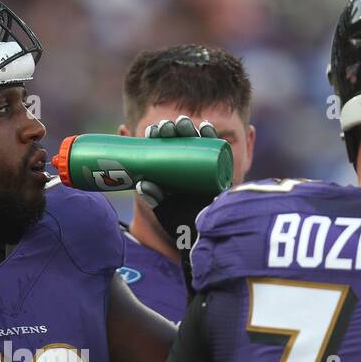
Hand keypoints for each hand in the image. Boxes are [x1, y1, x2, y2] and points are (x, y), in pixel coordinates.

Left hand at [135, 115, 220, 251]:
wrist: (202, 237)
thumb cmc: (181, 223)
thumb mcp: (164, 208)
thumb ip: (154, 197)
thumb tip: (141, 184)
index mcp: (171, 170)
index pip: (163, 147)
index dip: (157, 136)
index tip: (151, 131)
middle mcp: (188, 164)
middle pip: (179, 140)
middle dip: (172, 130)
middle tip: (165, 127)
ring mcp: (204, 165)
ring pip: (197, 141)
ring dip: (189, 129)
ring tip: (182, 124)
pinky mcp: (220, 169)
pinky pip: (217, 149)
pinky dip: (211, 136)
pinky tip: (204, 127)